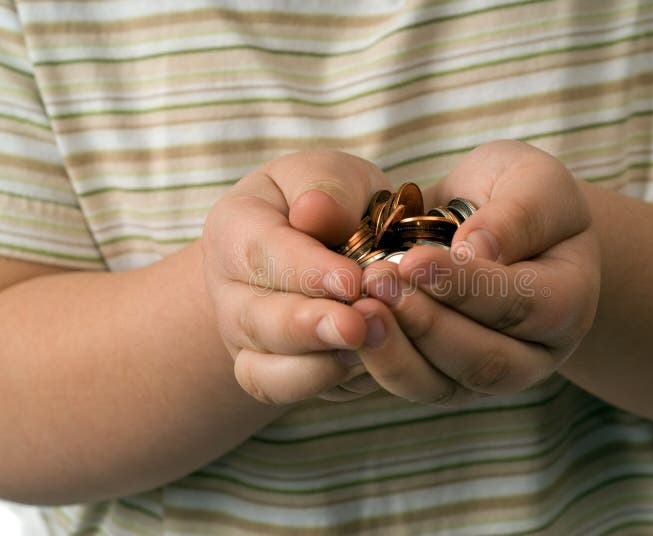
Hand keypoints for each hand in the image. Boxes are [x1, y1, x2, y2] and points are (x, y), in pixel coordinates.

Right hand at [201, 150, 390, 403]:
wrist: (322, 246)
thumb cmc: (329, 201)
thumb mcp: (331, 174)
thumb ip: (326, 188)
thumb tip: (316, 211)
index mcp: (234, 229)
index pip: (259, 253)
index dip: (305, 270)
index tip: (352, 279)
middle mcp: (229, 291)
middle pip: (255, 319)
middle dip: (308, 326)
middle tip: (357, 325)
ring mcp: (247, 340)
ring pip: (264, 370)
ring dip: (317, 366)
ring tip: (368, 345)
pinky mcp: (274, 374)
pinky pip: (288, 393)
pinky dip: (325, 385)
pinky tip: (368, 364)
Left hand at [353, 140, 599, 404]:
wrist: (491, 224)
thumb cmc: (516, 195)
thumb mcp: (531, 180)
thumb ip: (518, 213)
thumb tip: (478, 250)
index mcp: (569, 299)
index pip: (526, 305)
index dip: (469, 288)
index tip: (415, 260)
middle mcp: (537, 352)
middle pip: (487, 361)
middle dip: (428, 324)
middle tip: (377, 283)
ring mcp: (491, 375)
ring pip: (447, 385)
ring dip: (398, 350)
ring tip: (358, 309)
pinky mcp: (449, 380)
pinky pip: (416, 385)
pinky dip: (381, 361)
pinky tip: (353, 326)